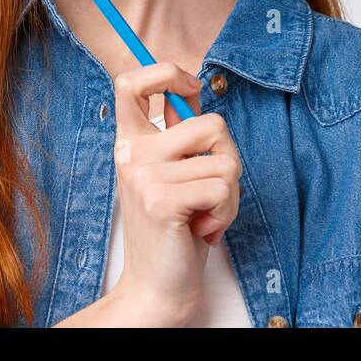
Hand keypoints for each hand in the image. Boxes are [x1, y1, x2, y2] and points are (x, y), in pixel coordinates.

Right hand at [106, 62, 241, 324]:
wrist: (156, 288)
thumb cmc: (171, 231)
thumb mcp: (170, 175)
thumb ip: (176, 134)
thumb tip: (192, 91)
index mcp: (130, 141)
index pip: (132, 82)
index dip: (166, 72)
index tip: (190, 88)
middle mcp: (131, 153)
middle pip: (212, 123)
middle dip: (229, 160)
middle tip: (211, 190)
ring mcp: (144, 175)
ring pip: (226, 160)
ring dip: (230, 194)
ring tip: (205, 214)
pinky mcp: (162, 200)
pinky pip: (224, 188)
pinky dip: (226, 212)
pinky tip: (204, 229)